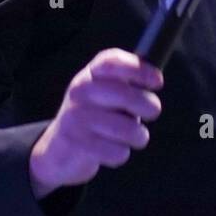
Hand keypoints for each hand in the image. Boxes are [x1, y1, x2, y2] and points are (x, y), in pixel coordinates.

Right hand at [29, 48, 162, 198]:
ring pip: (128, 128)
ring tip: (134, 136)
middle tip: (151, 112)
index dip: (140, 69)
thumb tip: (155, 80)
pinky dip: (121, 154)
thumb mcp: (102, 91)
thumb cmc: (92, 116)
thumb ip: (125, 83)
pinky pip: (118, 152)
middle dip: (149, 106)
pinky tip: (112, 149)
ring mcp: (78, 118)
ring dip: (139, 136)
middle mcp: (81, 92)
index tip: (157, 81)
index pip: (112, 61)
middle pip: (125, 95)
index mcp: (90, 74)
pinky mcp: (79, 145)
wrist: (57, 149)